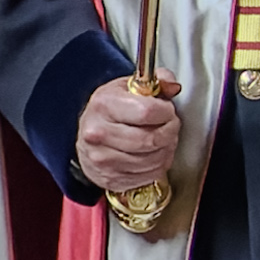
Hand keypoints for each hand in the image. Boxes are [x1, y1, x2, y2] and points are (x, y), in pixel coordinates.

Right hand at [71, 77, 180, 207]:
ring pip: (153, 159)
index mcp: (103, 105)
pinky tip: (153, 154)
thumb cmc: (109, 111)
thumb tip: (172, 86)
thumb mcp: (128, 87)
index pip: (147, 111)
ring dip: (166, 150)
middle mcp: (98, 133)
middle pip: (151, 139)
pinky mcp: (110, 178)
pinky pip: (149, 175)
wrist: (87, 136)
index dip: (166, 111)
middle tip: (169, 125)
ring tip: (162, 139)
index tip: (167, 110)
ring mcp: (102, 159)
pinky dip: (159, 166)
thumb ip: (156, 81)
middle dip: (170, 132)